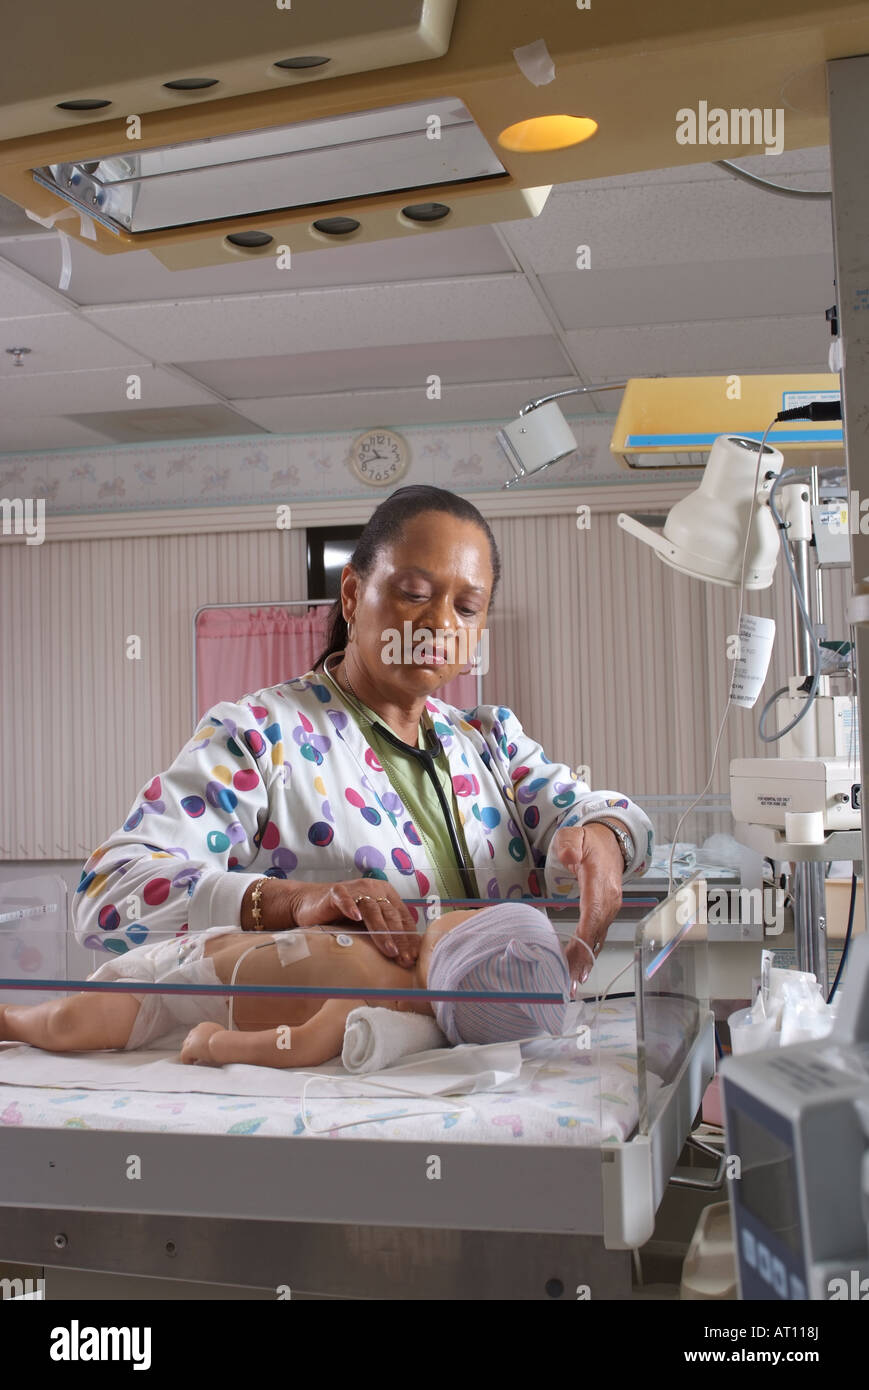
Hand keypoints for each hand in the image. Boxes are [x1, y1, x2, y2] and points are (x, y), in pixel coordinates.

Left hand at [180, 1021, 224, 1064]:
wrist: (223, 1043)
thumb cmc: (227, 1042)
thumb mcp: (223, 1036)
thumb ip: (217, 1039)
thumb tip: (219, 1045)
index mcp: (206, 1026)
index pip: (198, 1033)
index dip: (199, 1042)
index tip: (203, 1049)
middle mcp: (197, 1030)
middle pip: (189, 1039)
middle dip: (193, 1047)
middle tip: (198, 1056)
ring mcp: (191, 1039)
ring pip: (186, 1047)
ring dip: (190, 1054)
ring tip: (195, 1060)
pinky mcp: (188, 1049)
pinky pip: (184, 1057)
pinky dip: (188, 1061)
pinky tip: (193, 1064)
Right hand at [288, 879, 419, 968]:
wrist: (308, 904)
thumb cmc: (341, 918)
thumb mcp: (366, 926)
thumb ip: (383, 933)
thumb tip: (405, 959)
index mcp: (386, 895)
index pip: (403, 917)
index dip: (409, 938)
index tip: (414, 958)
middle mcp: (374, 889)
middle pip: (391, 915)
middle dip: (400, 939)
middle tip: (404, 960)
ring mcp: (355, 889)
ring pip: (373, 910)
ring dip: (382, 931)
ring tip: (390, 950)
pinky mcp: (335, 892)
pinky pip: (345, 899)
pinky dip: (351, 907)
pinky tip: (356, 918)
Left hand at [551, 825, 623, 996]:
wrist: (611, 842)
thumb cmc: (589, 841)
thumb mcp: (576, 835)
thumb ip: (571, 844)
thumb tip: (569, 856)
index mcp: (600, 883)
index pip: (592, 914)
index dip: (583, 937)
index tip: (573, 957)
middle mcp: (609, 899)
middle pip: (595, 933)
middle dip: (583, 959)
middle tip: (569, 982)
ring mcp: (610, 907)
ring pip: (598, 938)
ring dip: (586, 961)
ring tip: (573, 984)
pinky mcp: (607, 912)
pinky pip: (598, 935)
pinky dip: (590, 953)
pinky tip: (581, 970)